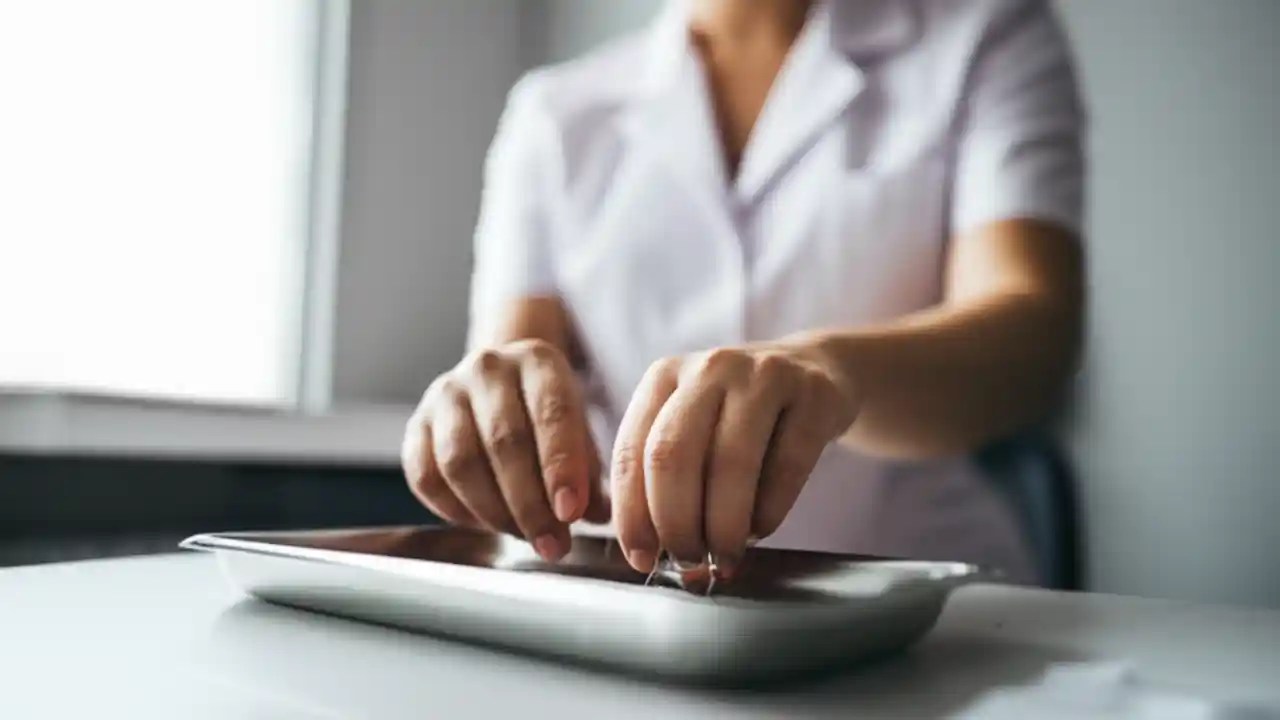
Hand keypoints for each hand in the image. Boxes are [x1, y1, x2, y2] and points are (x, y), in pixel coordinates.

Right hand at [401, 339, 609, 560]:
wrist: (501, 388)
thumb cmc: (548, 418)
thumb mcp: (580, 431)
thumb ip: (590, 473)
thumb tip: (596, 514)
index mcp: (538, 361)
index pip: (552, 412)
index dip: (561, 467)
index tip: (571, 512)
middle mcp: (488, 368)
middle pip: (504, 441)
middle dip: (530, 504)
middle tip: (551, 543)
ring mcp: (445, 395)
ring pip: (461, 462)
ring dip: (494, 512)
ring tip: (523, 536)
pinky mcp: (415, 426)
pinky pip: (426, 477)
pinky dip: (456, 511)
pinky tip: (486, 523)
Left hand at [611, 341, 858, 574]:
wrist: (819, 368)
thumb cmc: (743, 415)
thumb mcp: (695, 425)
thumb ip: (667, 479)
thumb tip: (651, 556)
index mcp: (664, 377)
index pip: (631, 452)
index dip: (632, 515)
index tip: (643, 559)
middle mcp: (709, 368)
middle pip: (673, 456)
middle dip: (676, 524)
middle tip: (688, 562)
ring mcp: (763, 376)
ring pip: (730, 463)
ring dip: (724, 526)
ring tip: (724, 558)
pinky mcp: (813, 394)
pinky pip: (786, 466)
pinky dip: (769, 512)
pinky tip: (760, 531)